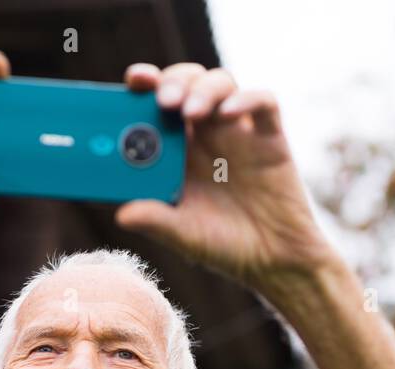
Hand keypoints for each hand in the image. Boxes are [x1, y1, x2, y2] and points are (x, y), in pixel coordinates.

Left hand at [117, 63, 336, 290]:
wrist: (273, 261)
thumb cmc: (224, 246)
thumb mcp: (182, 235)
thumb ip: (155, 220)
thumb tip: (121, 214)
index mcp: (179, 149)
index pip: (157, 101)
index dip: (146, 84)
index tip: (133, 81)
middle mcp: (207, 134)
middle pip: (188, 82)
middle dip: (173, 81)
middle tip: (164, 101)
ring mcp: (239, 133)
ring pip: (222, 83)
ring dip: (204, 88)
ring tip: (191, 111)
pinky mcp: (271, 139)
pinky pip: (264, 103)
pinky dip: (246, 99)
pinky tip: (229, 114)